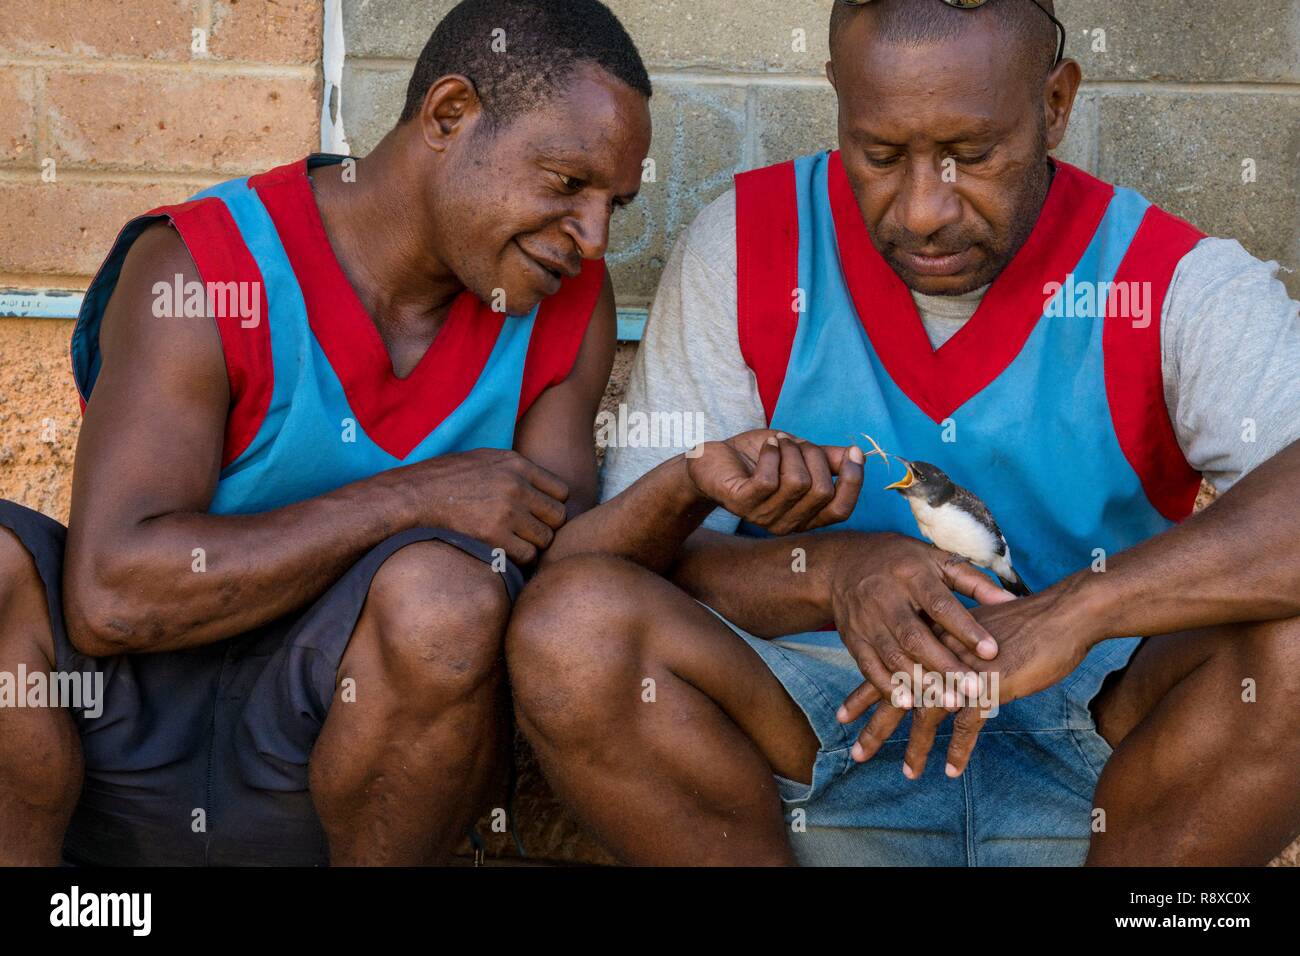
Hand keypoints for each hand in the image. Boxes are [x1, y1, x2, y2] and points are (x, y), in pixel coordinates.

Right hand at [397, 449, 569, 564]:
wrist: (414, 496)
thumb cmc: (446, 479)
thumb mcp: (483, 459)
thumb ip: (514, 469)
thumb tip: (538, 484)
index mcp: (517, 465)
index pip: (561, 492)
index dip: (551, 506)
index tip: (537, 514)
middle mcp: (517, 486)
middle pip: (558, 517)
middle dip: (546, 527)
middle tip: (528, 533)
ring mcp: (507, 512)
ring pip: (545, 539)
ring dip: (533, 545)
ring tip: (513, 543)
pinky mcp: (494, 536)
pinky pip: (526, 556)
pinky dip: (519, 559)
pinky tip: (503, 553)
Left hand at [686, 430, 863, 534]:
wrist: (713, 460)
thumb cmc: (756, 458)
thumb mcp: (798, 454)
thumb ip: (827, 458)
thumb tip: (858, 455)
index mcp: (806, 516)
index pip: (841, 510)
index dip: (852, 483)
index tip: (854, 453)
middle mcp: (787, 523)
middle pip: (821, 490)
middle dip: (813, 456)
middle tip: (795, 443)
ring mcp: (763, 517)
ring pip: (798, 482)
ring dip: (791, 451)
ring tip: (778, 443)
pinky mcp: (742, 504)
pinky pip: (769, 479)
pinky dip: (773, 454)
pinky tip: (767, 446)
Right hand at [828, 536, 1015, 767]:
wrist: (843, 564)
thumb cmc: (902, 562)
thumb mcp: (936, 561)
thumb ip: (973, 583)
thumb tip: (1012, 602)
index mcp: (911, 573)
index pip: (940, 604)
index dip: (966, 629)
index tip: (992, 651)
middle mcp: (885, 596)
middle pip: (915, 636)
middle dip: (945, 665)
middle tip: (974, 690)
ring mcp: (866, 619)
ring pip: (893, 655)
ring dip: (921, 682)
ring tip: (949, 703)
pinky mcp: (853, 638)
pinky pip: (868, 666)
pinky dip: (887, 686)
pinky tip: (908, 702)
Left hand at [843, 583, 1100, 778]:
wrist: (1064, 612)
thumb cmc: (1027, 622)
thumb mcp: (978, 635)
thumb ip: (955, 651)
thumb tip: (942, 667)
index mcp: (935, 642)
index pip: (889, 670)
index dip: (864, 693)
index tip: (843, 714)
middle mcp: (941, 656)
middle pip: (898, 695)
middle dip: (876, 727)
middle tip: (857, 754)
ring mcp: (963, 671)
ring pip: (928, 715)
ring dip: (916, 748)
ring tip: (909, 774)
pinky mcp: (990, 686)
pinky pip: (968, 725)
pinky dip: (959, 749)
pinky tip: (951, 769)